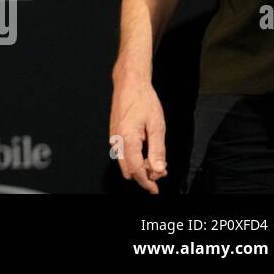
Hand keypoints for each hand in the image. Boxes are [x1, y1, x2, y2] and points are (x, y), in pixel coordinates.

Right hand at [109, 73, 167, 192]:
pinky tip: (146, 151)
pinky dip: (134, 158)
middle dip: (144, 175)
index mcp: (128, 138)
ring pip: (124, 163)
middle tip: (160, 170)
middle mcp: (117, 140)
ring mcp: (114, 137)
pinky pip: (122, 153)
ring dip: (139, 167)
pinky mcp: (115, 134)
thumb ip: (157, 150)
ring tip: (155, 160)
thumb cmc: (143, 100)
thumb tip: (158, 169)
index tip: (156, 189)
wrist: (129, 84)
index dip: (147, 182)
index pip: (135, 170)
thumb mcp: (157, 125)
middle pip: (128, 170)